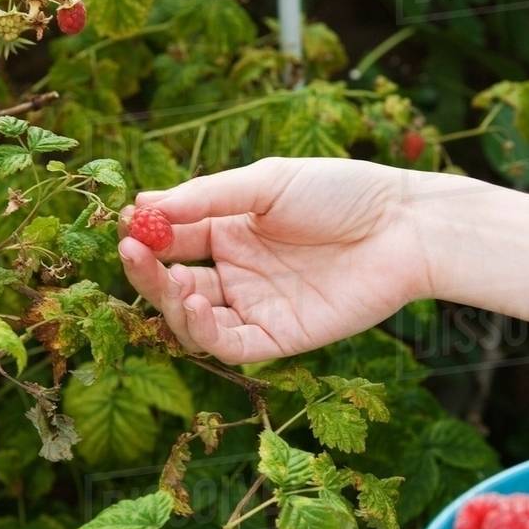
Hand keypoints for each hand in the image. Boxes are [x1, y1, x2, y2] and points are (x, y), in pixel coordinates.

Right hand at [118, 156, 431, 362]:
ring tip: (168, 280)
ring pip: (194, 319)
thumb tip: (143, 204)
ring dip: (171, 303)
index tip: (124, 225)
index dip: (146, 236)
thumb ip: (207, 197)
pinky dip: (205, 331)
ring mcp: (258, 306)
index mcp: (231, 231)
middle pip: (175, 283)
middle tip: (129, 251)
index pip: (173, 240)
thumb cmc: (340, 193)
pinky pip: (230, 345)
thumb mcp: (266, 184)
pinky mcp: (281, 337)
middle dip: (147, 271)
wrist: (404, 226)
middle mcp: (239, 272)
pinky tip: (196, 304)